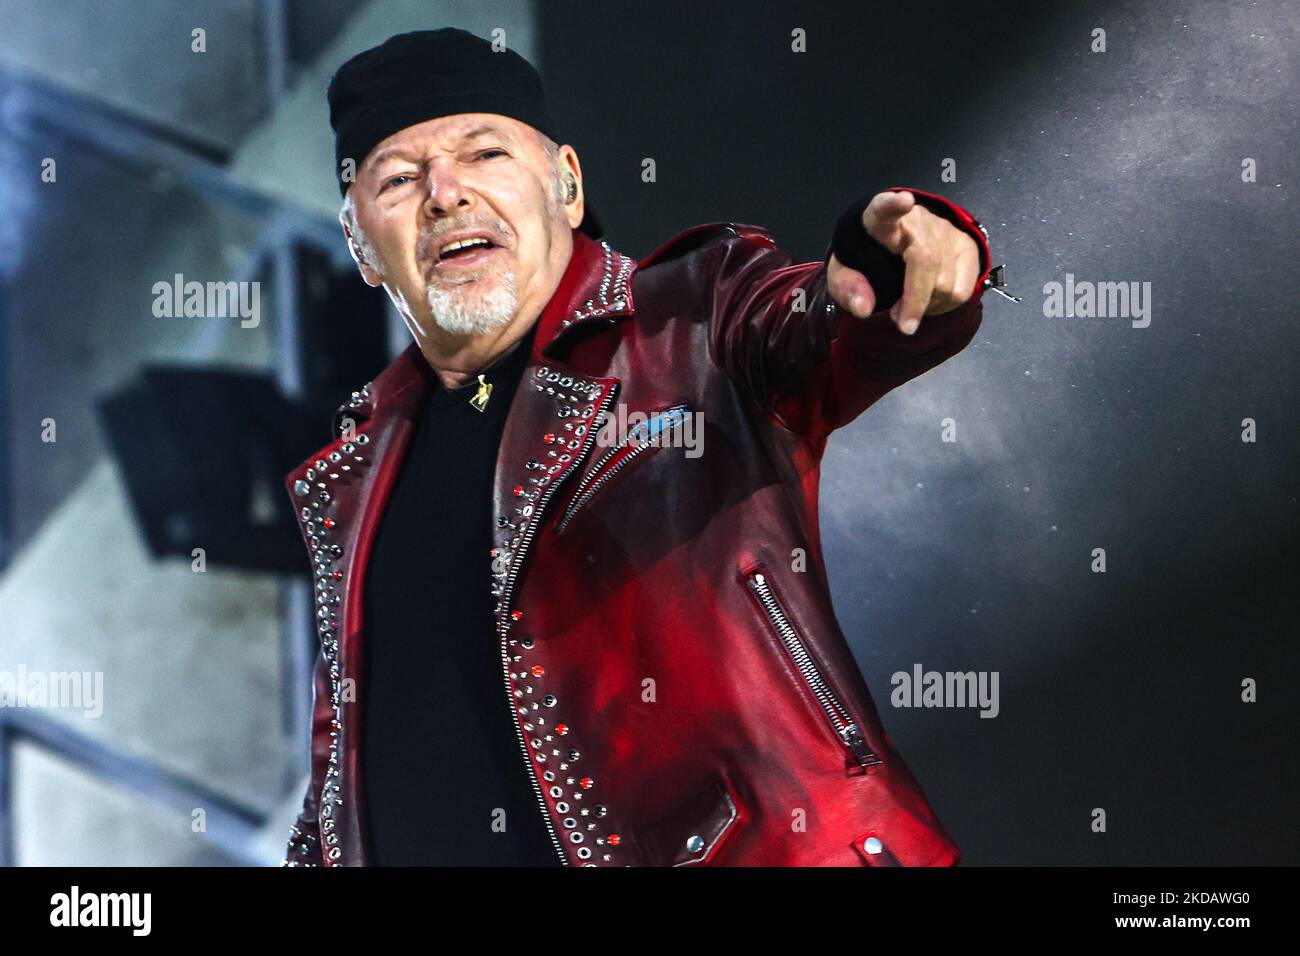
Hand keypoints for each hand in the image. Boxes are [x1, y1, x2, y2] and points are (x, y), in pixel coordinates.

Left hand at [826, 190, 979, 334]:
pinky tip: (930, 302)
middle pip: (925, 259)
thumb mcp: (844, 276)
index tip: (902, 201)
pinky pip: (963, 289)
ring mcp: (945, 230)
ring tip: (910, 306)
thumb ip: (848, 289)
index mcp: (879, 221)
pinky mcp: (966, 245)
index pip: (885, 208)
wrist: (891, 249)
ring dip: (928, 306)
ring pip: (946, 281)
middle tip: (901, 323)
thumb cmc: (865, 262)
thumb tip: (863, 308)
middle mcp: (917, 219)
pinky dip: (946, 305)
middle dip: (916, 300)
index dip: (894, 205)